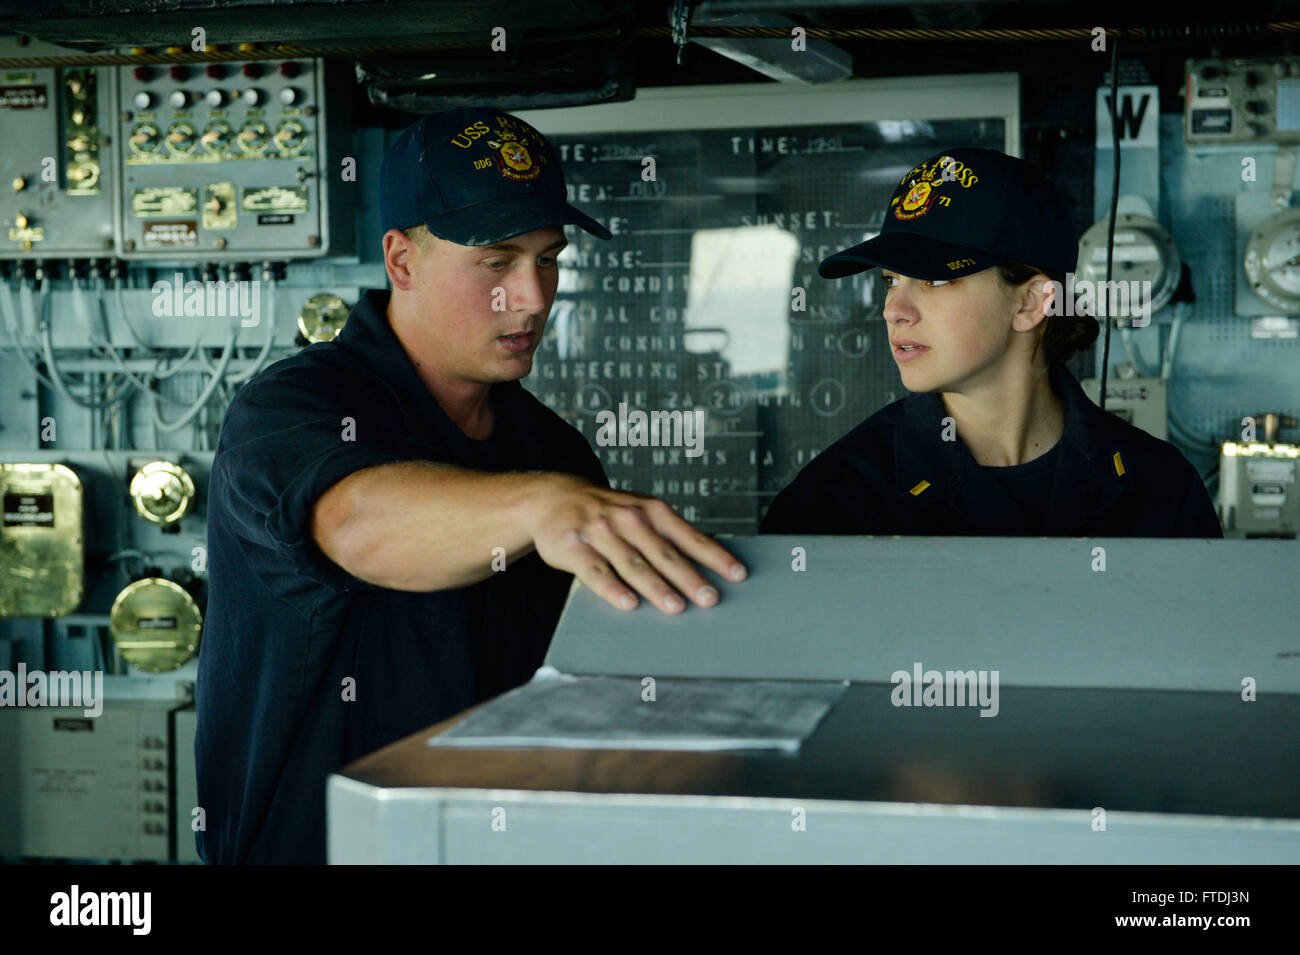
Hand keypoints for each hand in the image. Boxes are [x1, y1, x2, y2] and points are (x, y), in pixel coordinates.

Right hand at [526, 474, 747, 613]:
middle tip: (710, 598)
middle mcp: (629, 519)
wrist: (553, 497)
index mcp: (652, 510)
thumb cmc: (607, 512)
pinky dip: (613, 588)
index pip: (690, 536)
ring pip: (633, 564)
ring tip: (676, 606)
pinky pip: (596, 572)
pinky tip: (629, 603)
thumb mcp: (640, 511)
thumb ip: (668, 535)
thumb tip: (708, 562)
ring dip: (656, 586)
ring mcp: (601, 532)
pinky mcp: (575, 547)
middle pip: (664, 553)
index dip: (715, 556)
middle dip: (690, 577)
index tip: (738, 574)